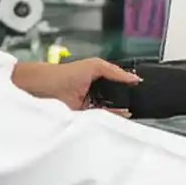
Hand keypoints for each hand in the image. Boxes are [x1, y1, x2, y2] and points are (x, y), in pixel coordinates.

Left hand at [11, 58, 138, 115]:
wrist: (44, 88)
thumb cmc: (65, 74)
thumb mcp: (95, 66)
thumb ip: (115, 71)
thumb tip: (133, 78)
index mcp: (99, 79)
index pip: (119, 84)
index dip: (129, 87)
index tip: (141, 90)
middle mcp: (95, 93)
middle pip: (116, 98)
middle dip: (126, 100)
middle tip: (139, 102)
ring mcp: (91, 106)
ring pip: (110, 110)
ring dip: (119, 110)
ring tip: (132, 108)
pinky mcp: (85, 117)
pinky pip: (101, 118)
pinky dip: (111, 117)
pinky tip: (120, 115)